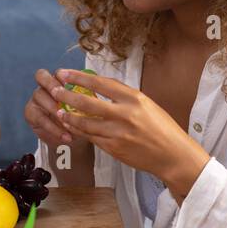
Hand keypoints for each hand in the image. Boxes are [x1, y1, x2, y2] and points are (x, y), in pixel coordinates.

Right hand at [24, 68, 91, 149]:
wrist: (73, 141)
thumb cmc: (82, 122)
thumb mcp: (88, 110)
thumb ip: (89, 101)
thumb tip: (97, 98)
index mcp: (61, 82)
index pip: (59, 72)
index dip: (64, 76)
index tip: (74, 86)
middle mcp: (46, 86)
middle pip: (41, 75)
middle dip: (51, 84)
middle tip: (62, 96)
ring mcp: (36, 98)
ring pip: (40, 95)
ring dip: (55, 109)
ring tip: (68, 123)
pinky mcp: (31, 113)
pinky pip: (40, 118)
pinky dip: (54, 128)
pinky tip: (66, 136)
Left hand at [51, 68, 210, 199]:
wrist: (172, 155)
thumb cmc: (161, 127)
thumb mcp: (146, 104)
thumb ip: (123, 96)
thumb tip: (99, 86)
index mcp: (134, 98)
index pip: (100, 84)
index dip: (78, 78)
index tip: (64, 73)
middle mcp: (125, 114)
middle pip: (87, 103)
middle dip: (67, 95)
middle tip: (54, 90)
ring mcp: (118, 133)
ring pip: (85, 123)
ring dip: (69, 116)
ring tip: (58, 111)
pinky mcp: (113, 148)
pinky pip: (91, 137)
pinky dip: (79, 131)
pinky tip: (71, 127)